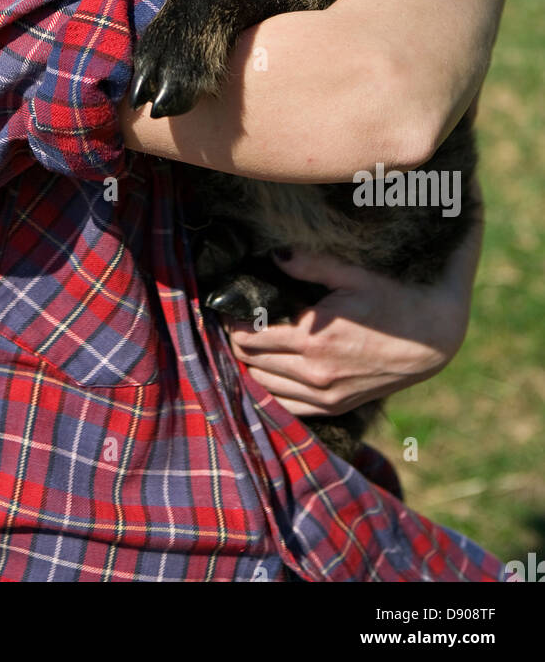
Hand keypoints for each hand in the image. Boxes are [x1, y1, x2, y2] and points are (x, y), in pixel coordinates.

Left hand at [224, 211, 483, 417]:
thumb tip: (273, 254)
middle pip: (248, 362)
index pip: (248, 337)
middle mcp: (314, 374)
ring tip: (252, 341)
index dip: (232, 320)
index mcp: (313, 339)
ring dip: (251, 365)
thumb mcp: (353, 275)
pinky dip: (270, 390)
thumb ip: (309, 265)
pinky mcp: (334, 407)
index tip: (230, 305)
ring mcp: (324, 395)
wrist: (432, 342)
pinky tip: (270, 369)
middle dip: (237, 339)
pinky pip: (285, 407)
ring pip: (262, 386)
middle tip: (238, 319)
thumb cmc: (393, 301)